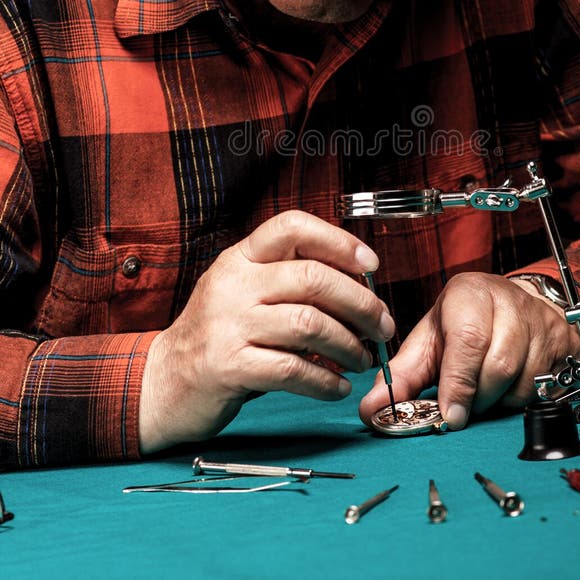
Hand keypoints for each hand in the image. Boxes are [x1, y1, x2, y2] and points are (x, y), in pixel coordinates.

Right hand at [139, 210, 394, 452]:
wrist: (161, 383)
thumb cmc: (218, 337)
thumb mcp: (244, 293)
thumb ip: (289, 282)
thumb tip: (359, 288)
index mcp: (240, 258)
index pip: (291, 227)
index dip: (338, 240)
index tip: (371, 265)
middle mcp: (233, 284)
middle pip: (312, 278)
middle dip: (360, 303)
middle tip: (382, 326)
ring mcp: (228, 324)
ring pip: (308, 324)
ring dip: (348, 344)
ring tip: (363, 359)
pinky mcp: (228, 366)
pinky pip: (292, 369)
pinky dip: (324, 380)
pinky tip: (338, 386)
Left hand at [359, 272, 579, 429]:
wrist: (515, 303)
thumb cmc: (465, 323)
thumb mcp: (430, 340)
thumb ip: (401, 376)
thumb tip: (370, 410)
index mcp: (469, 294)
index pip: (468, 340)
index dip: (458, 382)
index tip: (450, 416)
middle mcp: (509, 302)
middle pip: (498, 366)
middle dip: (477, 397)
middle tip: (463, 404)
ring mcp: (542, 322)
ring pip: (524, 381)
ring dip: (499, 400)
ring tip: (483, 390)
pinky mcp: (563, 342)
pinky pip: (545, 387)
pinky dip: (522, 399)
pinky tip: (508, 387)